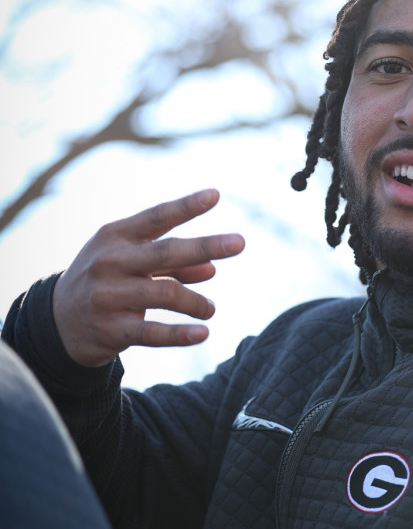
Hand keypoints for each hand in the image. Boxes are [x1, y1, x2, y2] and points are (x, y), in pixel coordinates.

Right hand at [52, 189, 244, 366]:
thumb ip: (170, 263)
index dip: (186, 206)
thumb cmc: (106, 280)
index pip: (156, 217)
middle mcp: (109, 262)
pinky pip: (152, 332)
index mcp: (114, 236)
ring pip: (165, 293)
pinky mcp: (110, 330)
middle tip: (240, 242)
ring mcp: (108, 296)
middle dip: (205, 246)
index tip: (215, 195)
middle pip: (166, 252)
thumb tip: (212, 268)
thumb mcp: (129, 262)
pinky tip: (202, 333)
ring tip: (211, 310)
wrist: (57, 322)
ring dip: (196, 301)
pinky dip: (180, 334)